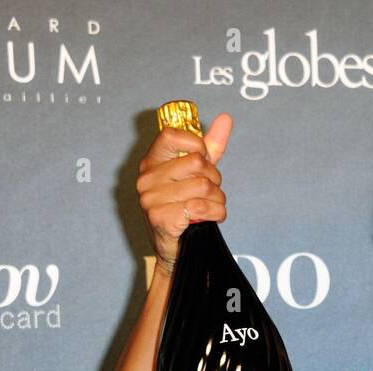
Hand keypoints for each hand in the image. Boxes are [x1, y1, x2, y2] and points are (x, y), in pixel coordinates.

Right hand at [136, 110, 232, 268]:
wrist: (176, 250)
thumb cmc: (185, 207)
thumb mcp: (197, 174)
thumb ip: (211, 147)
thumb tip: (225, 118)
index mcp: (151, 162)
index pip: (172, 135)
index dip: (196, 145)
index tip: (204, 160)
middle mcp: (146, 179)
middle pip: (197, 163)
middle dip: (215, 179)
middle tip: (211, 192)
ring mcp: (150, 199)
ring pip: (204, 187)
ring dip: (218, 200)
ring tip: (211, 207)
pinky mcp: (161, 218)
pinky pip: (201, 207)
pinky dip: (216, 214)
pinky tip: (210, 218)